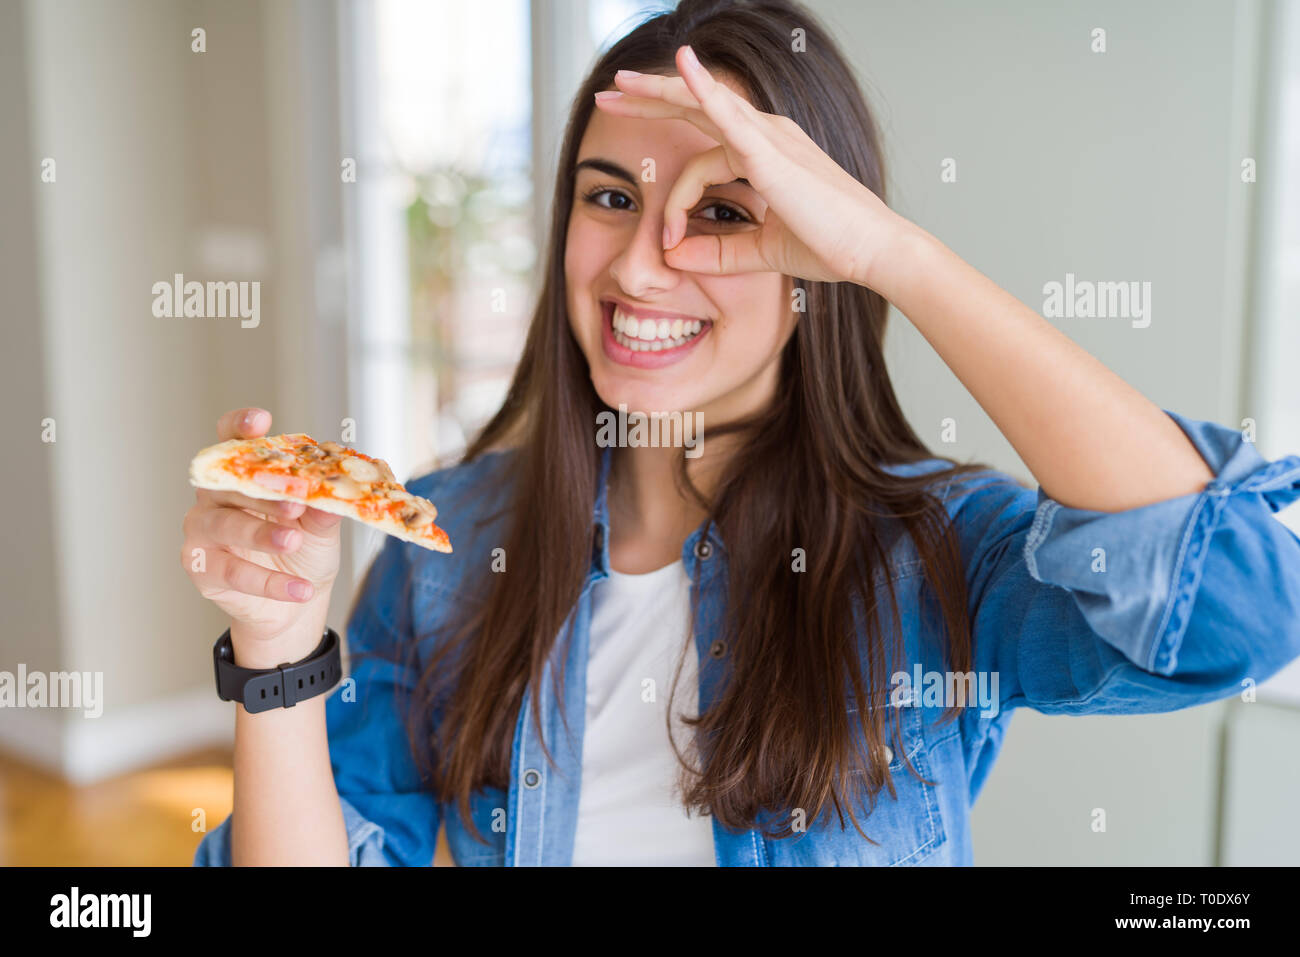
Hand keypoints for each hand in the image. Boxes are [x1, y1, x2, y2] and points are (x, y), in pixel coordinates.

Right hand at [181, 408, 342, 645]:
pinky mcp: (201, 566)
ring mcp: (203, 529)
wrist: (295, 603)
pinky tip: (299, 589)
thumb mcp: (320, 527)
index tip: (259, 421)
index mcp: (244, 475)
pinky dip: (269, 583)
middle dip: (263, 494)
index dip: (240, 427)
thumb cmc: (303, 552)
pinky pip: (233, 572)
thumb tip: (337, 490)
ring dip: (261, 535)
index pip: (232, 441)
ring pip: (227, 526)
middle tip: (295, 505)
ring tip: (293, 542)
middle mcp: (215, 495)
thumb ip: (323, 508)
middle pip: (230, 485)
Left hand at [594, 44, 906, 286]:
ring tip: (618, 85)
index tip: (666, 240)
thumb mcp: (761, 251)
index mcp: (765, 154)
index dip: (674, 200)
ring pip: (701, 106)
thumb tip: (675, 257)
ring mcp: (769, 138)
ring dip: (658, 92)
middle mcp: (766, 136)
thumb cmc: (831, 246)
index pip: (701, 159)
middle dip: (649, 101)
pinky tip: (682, 67)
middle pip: (695, 108)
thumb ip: (719, 252)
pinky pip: (730, 114)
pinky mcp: (771, 153)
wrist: (872, 251)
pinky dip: (704, 90)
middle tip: (608, 95)